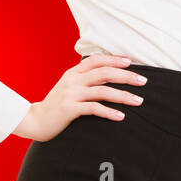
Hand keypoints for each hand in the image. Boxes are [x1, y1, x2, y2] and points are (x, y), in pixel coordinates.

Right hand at [12, 53, 148, 141]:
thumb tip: (108, 75)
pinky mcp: (70, 109)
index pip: (97, 60)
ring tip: (139, 101)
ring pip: (103, 91)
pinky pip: (94, 108)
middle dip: (126, 76)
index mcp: (73, 72)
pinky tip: (121, 116)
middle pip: (104, 73)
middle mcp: (73, 80)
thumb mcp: (69, 87)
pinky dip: (110, 112)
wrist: (36, 121)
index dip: (114, 59)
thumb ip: (84, 79)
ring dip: (123, 95)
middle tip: (143, 81)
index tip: (130, 62)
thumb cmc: (57, 105)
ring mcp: (71, 94)